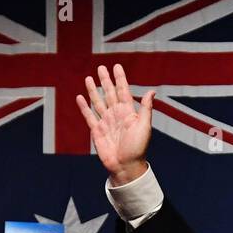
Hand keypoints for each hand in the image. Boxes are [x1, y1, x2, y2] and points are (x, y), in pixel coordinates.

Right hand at [76, 64, 153, 184]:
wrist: (125, 166)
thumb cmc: (137, 148)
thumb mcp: (144, 126)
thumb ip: (145, 108)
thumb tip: (152, 91)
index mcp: (128, 113)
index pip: (123, 91)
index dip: (120, 79)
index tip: (117, 66)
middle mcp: (116, 115)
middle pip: (109, 93)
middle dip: (106, 80)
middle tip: (101, 67)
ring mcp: (106, 122)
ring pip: (98, 102)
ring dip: (94, 90)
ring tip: (89, 78)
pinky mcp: (96, 130)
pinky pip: (89, 116)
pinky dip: (84, 106)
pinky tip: (80, 97)